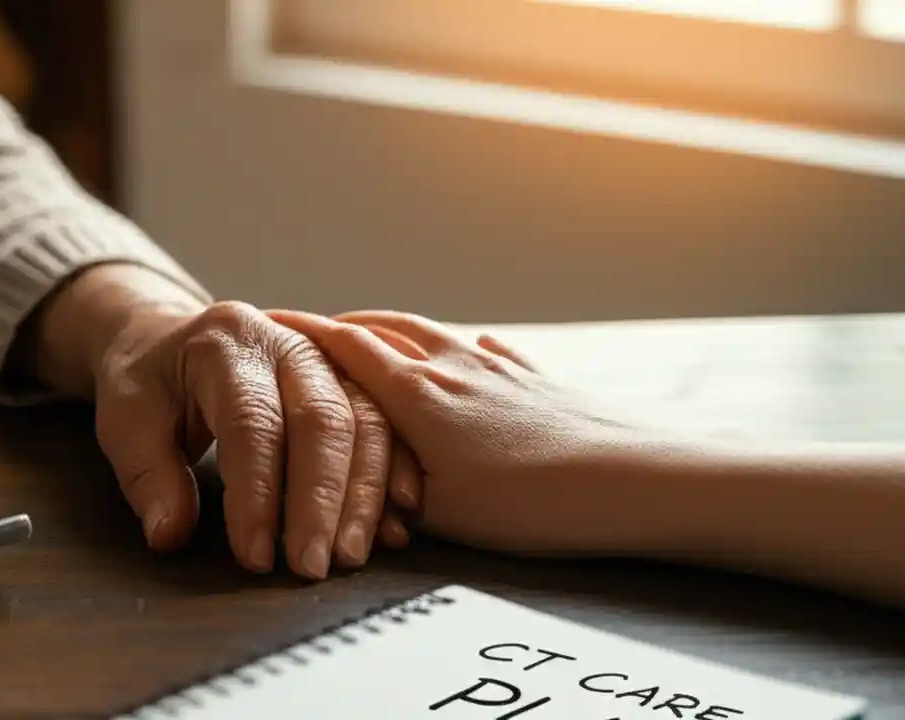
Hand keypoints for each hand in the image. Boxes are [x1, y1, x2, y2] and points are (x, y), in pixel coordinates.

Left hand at [27, 267, 419, 578]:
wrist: (175, 342)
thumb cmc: (151, 383)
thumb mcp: (127, 419)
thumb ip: (148, 476)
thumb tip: (171, 533)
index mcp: (228, 341)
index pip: (252, 420)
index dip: (257, 493)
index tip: (254, 555)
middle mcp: (289, 341)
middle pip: (323, 417)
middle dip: (321, 500)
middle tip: (310, 567)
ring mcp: (329, 359)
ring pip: (367, 421)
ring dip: (364, 496)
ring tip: (348, 557)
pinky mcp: (354, 381)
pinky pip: (389, 426)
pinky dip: (395, 477)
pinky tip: (392, 524)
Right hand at [269, 310, 651, 555]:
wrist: (629, 481)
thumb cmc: (530, 503)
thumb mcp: (439, 512)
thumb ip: (389, 483)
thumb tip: (358, 472)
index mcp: (416, 395)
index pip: (347, 350)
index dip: (308, 335)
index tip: (275, 321)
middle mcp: (452, 367)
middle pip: (387, 329)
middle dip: (348, 325)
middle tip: (318, 324)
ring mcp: (498, 369)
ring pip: (435, 333)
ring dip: (400, 329)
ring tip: (380, 330)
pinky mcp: (538, 381)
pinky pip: (490, 351)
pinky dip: (466, 347)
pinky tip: (475, 349)